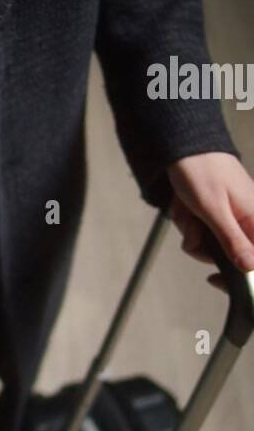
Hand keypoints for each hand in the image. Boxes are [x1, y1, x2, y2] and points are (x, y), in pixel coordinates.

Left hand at [167, 152, 253, 288]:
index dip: (237, 276)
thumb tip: (249, 267)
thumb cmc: (202, 173)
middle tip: (194, 226)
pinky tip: (184, 206)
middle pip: (224, 256)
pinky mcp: (215, 217)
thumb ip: (233, 241)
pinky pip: (197, 232)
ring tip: (188, 208)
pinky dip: (186, 222)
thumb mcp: (214, 210)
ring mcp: (229, 220)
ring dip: (190, 230)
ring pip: (205, 244)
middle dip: (201, 244)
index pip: (253, 261)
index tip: (214, 280)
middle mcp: (247, 222)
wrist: (185, 150)